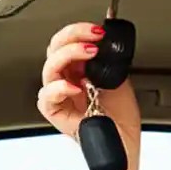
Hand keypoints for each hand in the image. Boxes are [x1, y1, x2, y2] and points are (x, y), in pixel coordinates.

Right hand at [38, 22, 141, 151]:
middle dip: (72, 37)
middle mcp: (66, 77)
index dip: (79, 31)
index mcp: (78, 67)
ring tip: (89, 52)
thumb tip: (109, 41)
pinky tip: (75, 86)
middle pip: (54, 49)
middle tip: (93, 36)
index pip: (68, 41)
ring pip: (49, 68)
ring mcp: (58, 93)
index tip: (98, 30)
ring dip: (69, 55)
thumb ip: (108, 61)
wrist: (124, 139)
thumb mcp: (119, 78)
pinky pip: (47, 96)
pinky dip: (59, 88)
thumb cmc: (121, 114)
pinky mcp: (54, 111)